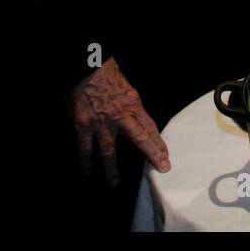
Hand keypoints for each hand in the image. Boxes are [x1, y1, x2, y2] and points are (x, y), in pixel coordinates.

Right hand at [66, 56, 169, 185]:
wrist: (87, 69)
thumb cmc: (105, 73)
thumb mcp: (126, 88)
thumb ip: (130, 105)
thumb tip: (133, 118)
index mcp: (132, 104)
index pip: (150, 127)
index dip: (158, 143)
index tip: (165, 155)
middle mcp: (120, 115)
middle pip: (140, 140)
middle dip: (152, 155)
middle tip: (161, 168)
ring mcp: (101, 123)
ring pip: (109, 152)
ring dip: (111, 169)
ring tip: (113, 181)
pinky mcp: (84, 126)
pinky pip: (86, 148)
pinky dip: (86, 160)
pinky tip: (87, 169)